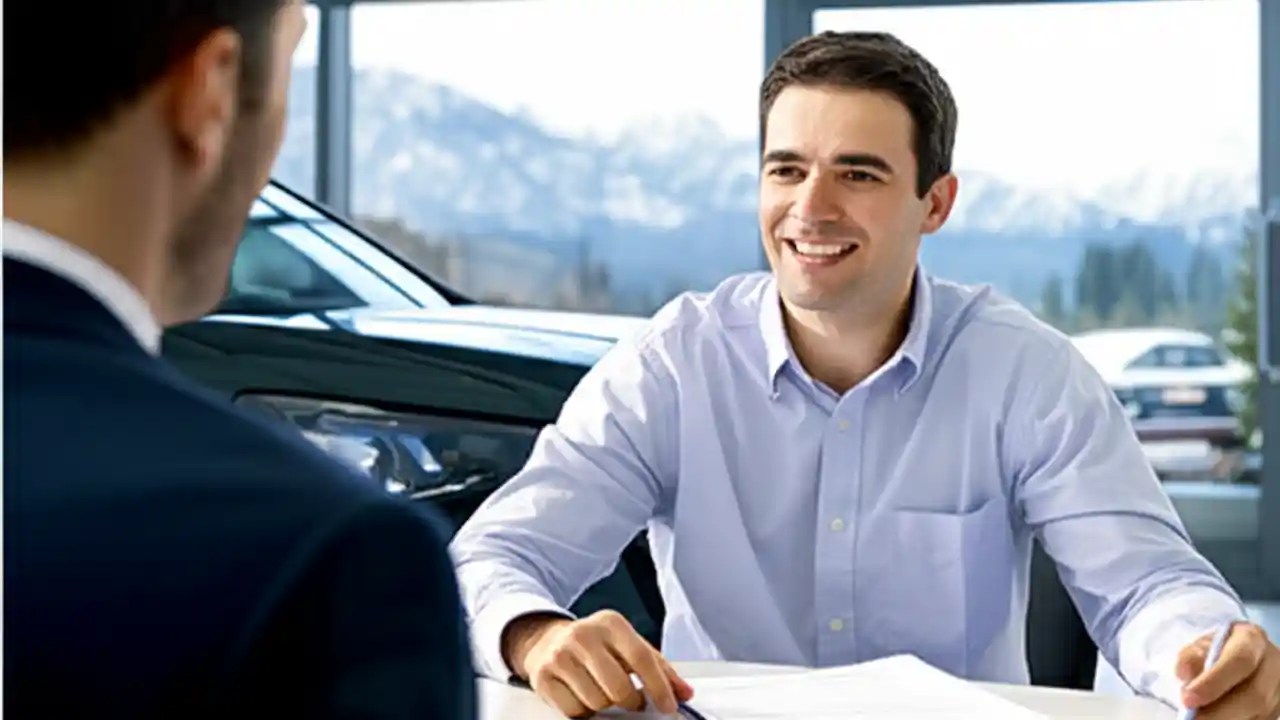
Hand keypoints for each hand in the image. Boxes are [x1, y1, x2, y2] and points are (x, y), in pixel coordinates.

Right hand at [503, 610, 693, 717]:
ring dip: (606, 705)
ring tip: (602, 691)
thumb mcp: (628, 645)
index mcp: (611, 623)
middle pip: (619, 687)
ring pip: (597, 702)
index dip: (659, 686)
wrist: (546, 641)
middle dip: (631, 702)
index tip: (668, 705)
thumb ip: (659, 668)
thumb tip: (684, 692)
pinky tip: (583, 694)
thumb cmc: (596, 646)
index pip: (642, 658)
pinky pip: (574, 711)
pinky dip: (584, 711)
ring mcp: (560, 655)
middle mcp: (584, 635)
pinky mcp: (543, 677)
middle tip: (632, 701)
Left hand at [1177, 622, 1279, 718]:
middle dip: (1221, 711)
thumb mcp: (1200, 645)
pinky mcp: (1278, 709)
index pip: (1239, 661)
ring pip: (1260, 713)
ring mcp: (1279, 690)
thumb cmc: (1217, 650)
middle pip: (1255, 694)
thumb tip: (1185, 675)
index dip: (1214, 682)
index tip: (1188, 699)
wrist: (1242, 656)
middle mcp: (1273, 664)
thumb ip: (1191, 656)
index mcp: (1252, 640)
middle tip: (1193, 719)